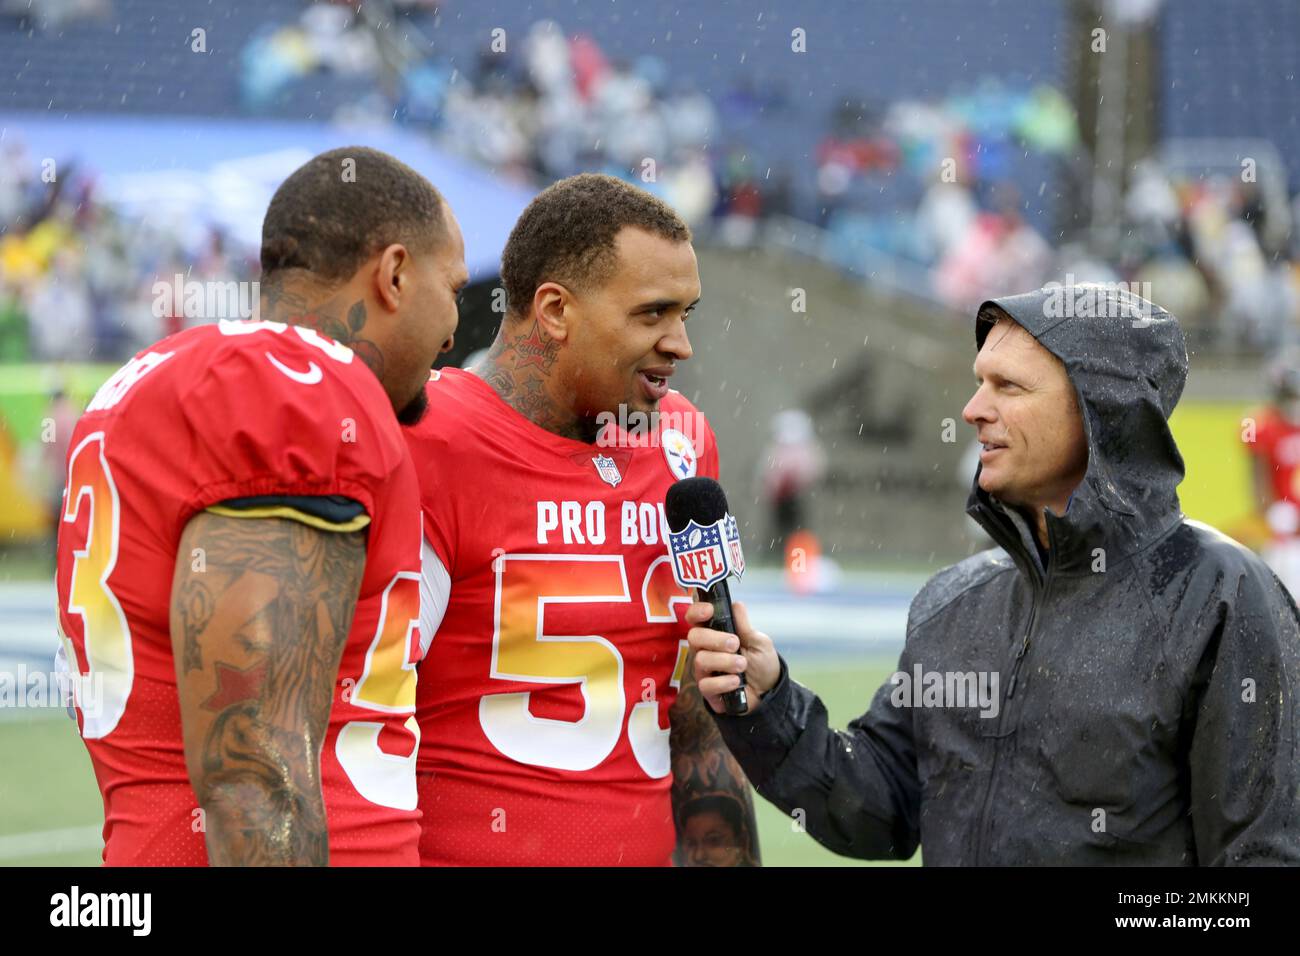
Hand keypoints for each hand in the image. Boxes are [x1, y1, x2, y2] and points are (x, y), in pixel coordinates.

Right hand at [686, 600, 779, 714]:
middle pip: (694, 637)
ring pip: (701, 660)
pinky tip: (737, 682)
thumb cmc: (762, 663)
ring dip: (725, 661)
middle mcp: (706, 650)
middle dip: (715, 639)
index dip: (697, 611)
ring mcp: (705, 670)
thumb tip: (736, 604)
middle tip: (735, 644)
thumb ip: (745, 626)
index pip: (696, 618)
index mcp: (716, 633)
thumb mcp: (759, 642)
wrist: (769, 692)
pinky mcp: (707, 690)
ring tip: (742, 665)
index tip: (709, 610)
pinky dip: (724, 682)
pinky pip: (706, 684)